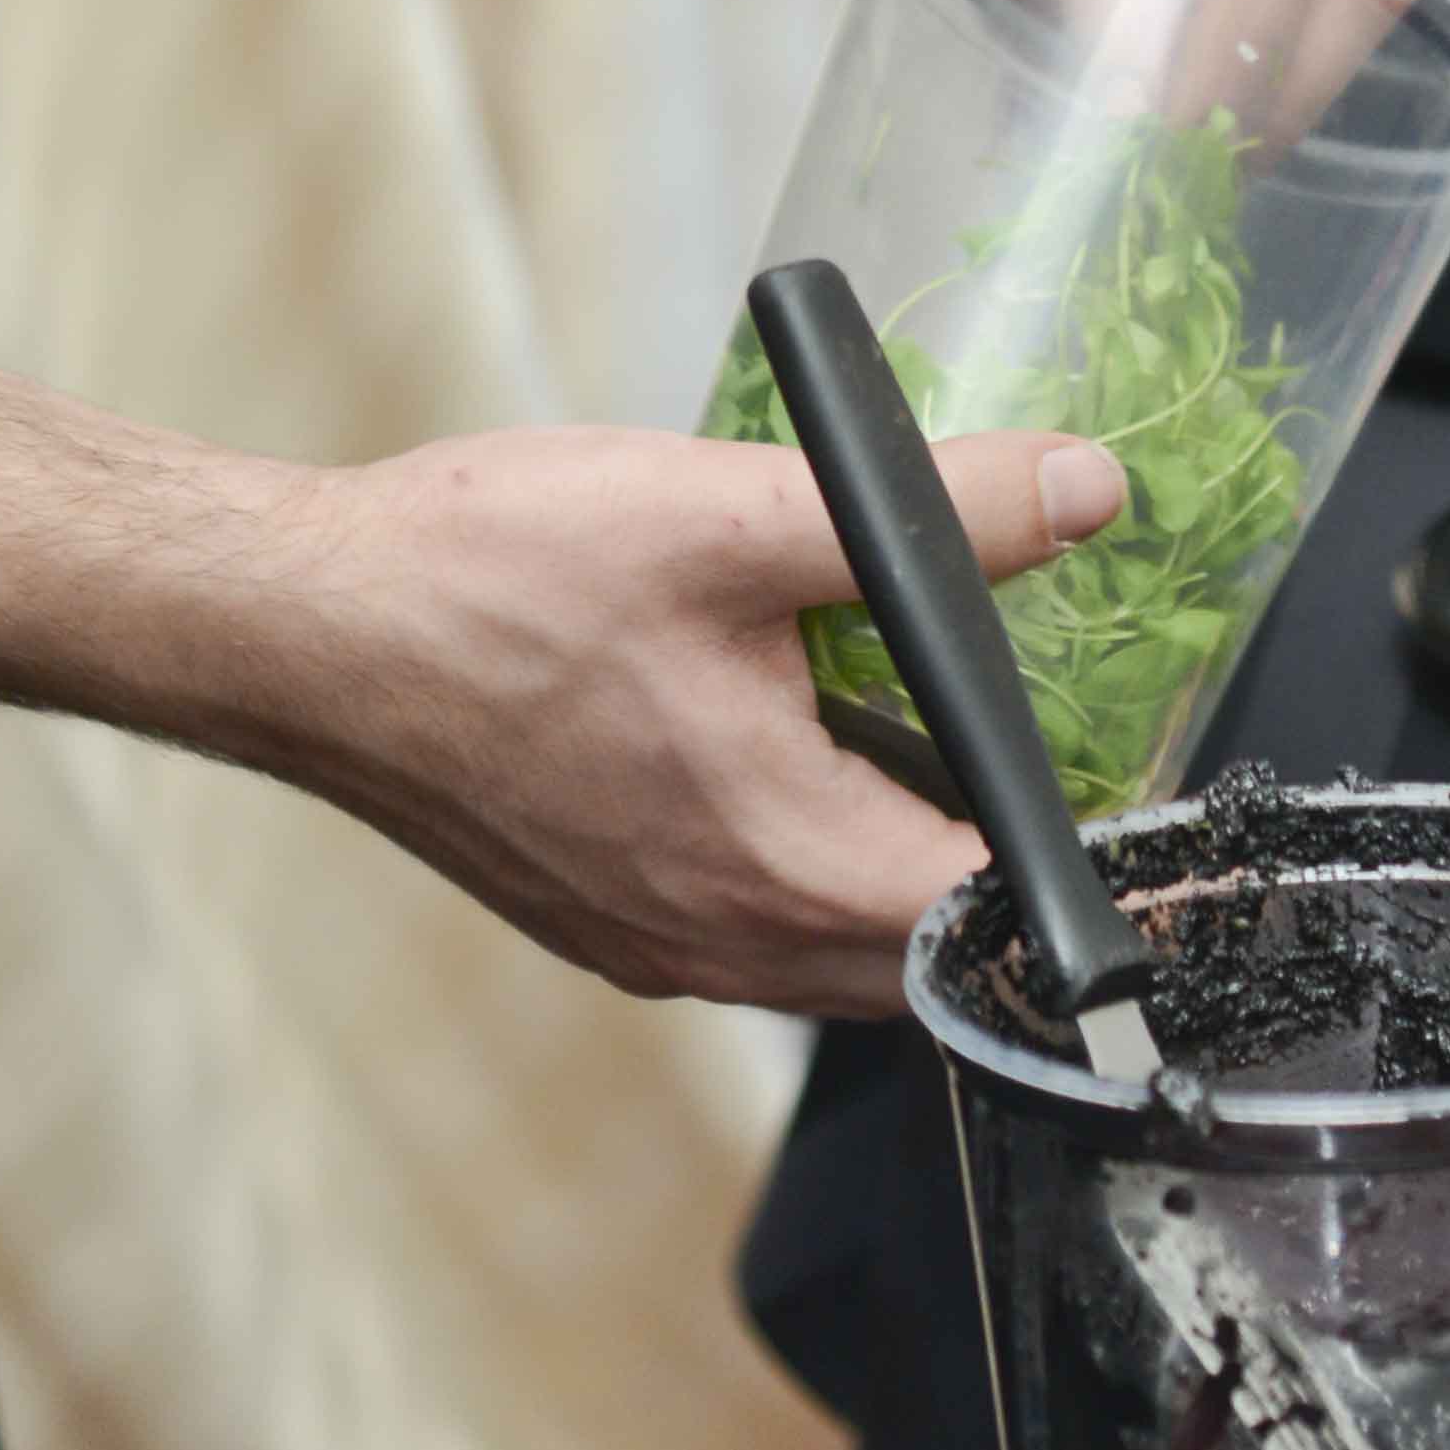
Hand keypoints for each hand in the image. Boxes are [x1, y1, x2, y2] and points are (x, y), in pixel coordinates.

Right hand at [254, 417, 1127, 1009]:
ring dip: (903, 860)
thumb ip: (924, 515)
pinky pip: (755, 921)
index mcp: (778, 865)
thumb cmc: (484, 580)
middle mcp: (723, 943)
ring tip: (931, 736)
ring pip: (842, 946)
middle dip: (1006, 867)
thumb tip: (1083, 493)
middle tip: (1055, 751)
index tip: (1150, 818)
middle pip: (932, 955)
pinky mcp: (604, 913)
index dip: (1093, 874)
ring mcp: (655, 942)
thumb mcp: (731, 513)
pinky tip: (792, 743)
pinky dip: (810, 854)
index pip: (1000, 922)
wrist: (299, 630)